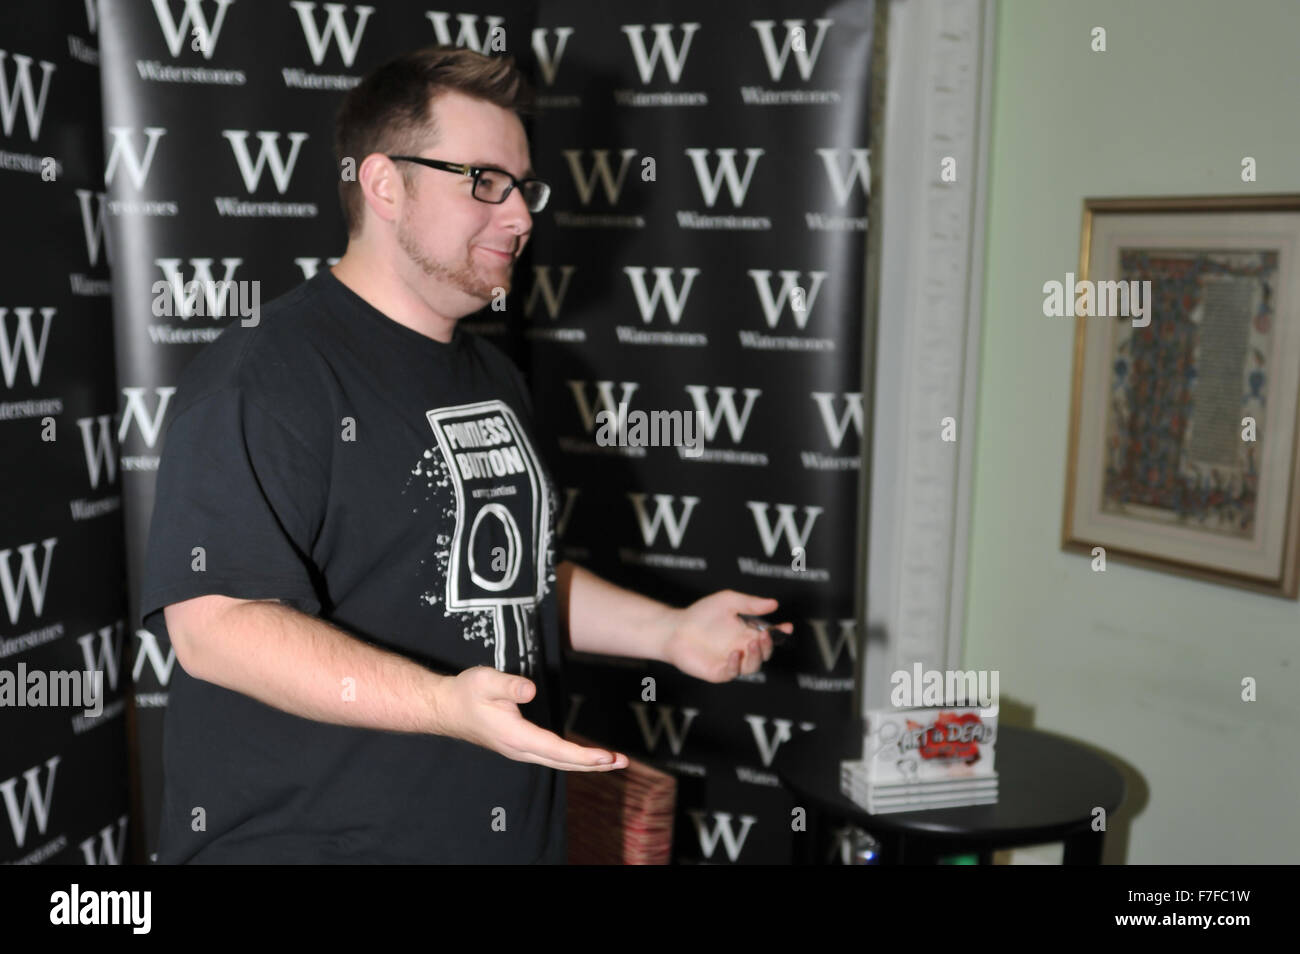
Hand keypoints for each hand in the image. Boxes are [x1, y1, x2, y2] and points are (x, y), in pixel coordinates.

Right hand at [435, 666, 627, 770]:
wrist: (445, 707)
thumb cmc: (466, 692)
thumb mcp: (485, 680)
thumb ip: (508, 684)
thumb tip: (530, 690)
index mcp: (516, 736)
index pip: (557, 750)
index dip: (583, 755)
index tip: (606, 757)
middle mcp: (520, 749)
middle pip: (563, 762)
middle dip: (593, 764)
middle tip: (622, 761)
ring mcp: (519, 750)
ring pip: (558, 762)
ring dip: (585, 763)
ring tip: (611, 761)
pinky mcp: (519, 746)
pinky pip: (551, 757)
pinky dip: (571, 759)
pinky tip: (584, 757)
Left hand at [661, 590, 793, 682]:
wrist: (675, 628)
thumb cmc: (700, 614)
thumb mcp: (728, 601)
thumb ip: (750, 603)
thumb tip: (774, 603)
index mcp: (747, 633)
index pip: (769, 636)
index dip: (780, 633)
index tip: (787, 627)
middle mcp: (742, 649)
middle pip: (764, 653)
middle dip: (769, 646)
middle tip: (765, 636)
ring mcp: (731, 662)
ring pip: (752, 666)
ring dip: (756, 656)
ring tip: (753, 643)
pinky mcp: (718, 672)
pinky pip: (732, 672)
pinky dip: (735, 664)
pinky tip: (734, 653)